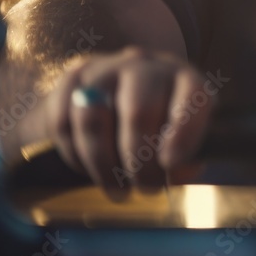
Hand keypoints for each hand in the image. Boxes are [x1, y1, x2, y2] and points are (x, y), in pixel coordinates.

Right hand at [45, 47, 215, 197]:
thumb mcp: (184, 135)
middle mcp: (145, 65)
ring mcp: (105, 68)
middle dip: (140, 161)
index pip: (191, 96)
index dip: (184, 131)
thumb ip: (187, 153)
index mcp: (182, 76)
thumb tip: (177, 170)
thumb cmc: (160, 124)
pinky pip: (63, 123)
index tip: (171, 164)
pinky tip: (91, 169)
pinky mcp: (70, 78)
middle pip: (139, 111)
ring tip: (118, 190)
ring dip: (104, 165)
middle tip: (145, 188)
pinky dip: (75, 156)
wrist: (113, 96)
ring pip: (93, 119)